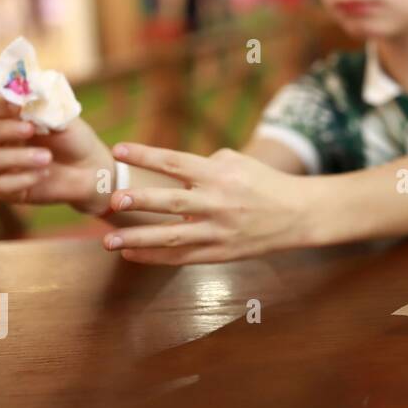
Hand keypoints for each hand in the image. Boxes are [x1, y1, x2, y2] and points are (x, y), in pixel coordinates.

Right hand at [0, 92, 113, 213]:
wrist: (90, 169)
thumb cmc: (73, 138)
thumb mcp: (63, 118)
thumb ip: (44, 106)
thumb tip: (27, 96)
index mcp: (7, 119)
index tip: (18, 106)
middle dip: (4, 129)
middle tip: (30, 129)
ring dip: (20, 157)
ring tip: (47, 157)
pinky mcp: (5, 190)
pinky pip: (1, 185)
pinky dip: (23, 179)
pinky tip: (44, 174)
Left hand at [101, 144, 309, 263]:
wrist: (298, 215)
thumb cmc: (265, 183)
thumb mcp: (239, 162)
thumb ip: (204, 163)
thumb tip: (171, 169)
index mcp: (220, 175)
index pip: (176, 162)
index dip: (146, 155)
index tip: (119, 149)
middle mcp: (217, 202)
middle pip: (172, 202)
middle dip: (141, 201)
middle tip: (114, 200)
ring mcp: (218, 231)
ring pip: (172, 236)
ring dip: (138, 238)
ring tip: (109, 241)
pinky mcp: (220, 253)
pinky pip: (182, 258)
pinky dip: (155, 257)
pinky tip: (131, 255)